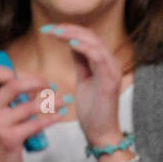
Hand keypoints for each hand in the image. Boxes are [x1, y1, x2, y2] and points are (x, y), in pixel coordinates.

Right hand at [0, 62, 67, 161]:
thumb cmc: (2, 134)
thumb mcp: (2, 113)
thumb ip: (12, 97)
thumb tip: (37, 83)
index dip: (10, 71)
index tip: (26, 77)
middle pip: (13, 86)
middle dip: (36, 82)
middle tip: (49, 85)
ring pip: (29, 106)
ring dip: (51, 102)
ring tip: (63, 101)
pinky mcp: (8, 138)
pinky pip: (35, 124)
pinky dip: (51, 118)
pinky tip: (59, 116)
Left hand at [39, 23, 123, 147]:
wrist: (101, 132)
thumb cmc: (92, 111)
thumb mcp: (84, 80)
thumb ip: (81, 62)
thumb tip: (72, 44)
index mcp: (105, 63)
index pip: (90, 38)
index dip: (71, 30)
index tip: (50, 29)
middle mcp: (112, 64)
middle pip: (93, 36)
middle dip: (70, 29)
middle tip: (49, 29)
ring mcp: (113, 72)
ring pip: (96, 43)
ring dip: (75, 35)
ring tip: (57, 33)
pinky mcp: (110, 81)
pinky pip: (99, 58)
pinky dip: (85, 49)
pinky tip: (71, 45)